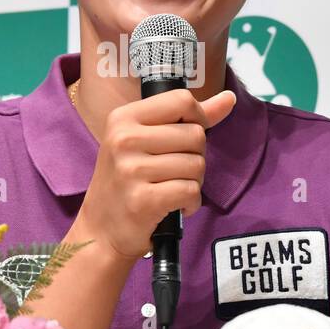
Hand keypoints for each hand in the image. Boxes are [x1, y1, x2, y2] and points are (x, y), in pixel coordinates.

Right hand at [78, 87, 236, 261]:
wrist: (100, 231)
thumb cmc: (127, 182)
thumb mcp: (145, 140)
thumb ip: (187, 118)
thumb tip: (228, 98)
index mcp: (123, 118)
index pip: (181, 100)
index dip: (197, 118)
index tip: (187, 138)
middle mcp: (124, 139)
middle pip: (195, 134)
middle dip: (195, 157)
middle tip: (173, 172)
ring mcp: (131, 170)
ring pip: (197, 165)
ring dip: (193, 182)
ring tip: (171, 189)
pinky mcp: (143, 200)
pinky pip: (191, 191)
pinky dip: (190, 203)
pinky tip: (173, 206)